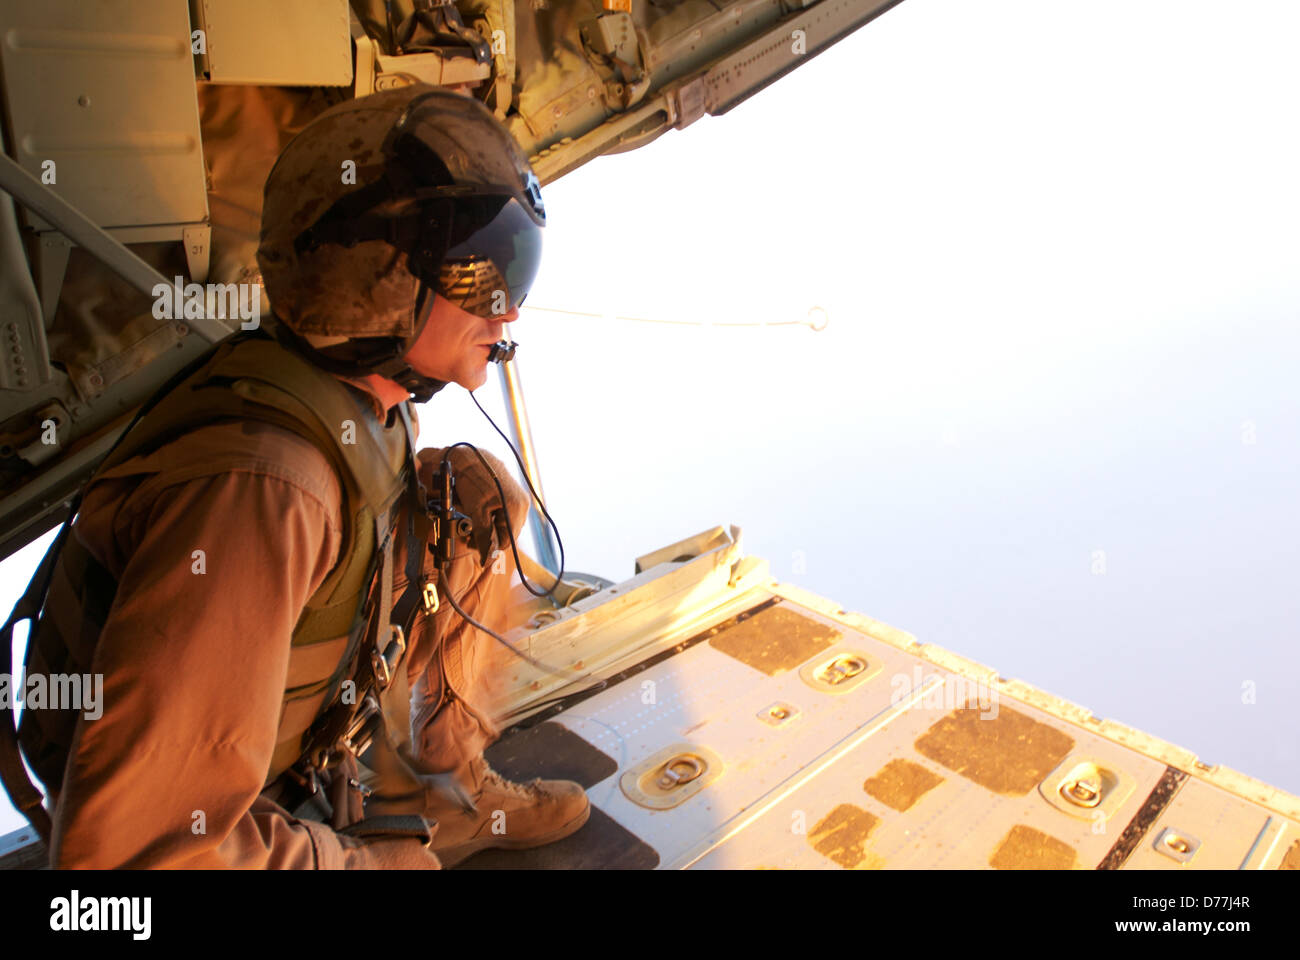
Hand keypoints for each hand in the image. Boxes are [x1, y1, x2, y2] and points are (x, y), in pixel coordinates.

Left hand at [417, 446, 530, 561]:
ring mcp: (519, 497)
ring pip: (507, 523)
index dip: (491, 549)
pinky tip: (483, 513)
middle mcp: (522, 503)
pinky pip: (507, 513)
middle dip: (491, 537)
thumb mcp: (475, 511)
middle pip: (509, 533)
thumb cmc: (471, 480)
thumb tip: (486, 558)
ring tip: (475, 524)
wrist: (468, 456)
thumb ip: (483, 536)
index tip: (476, 550)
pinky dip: (495, 517)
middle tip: (471, 538)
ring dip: (492, 527)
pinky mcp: (513, 492)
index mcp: (516, 508)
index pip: (507, 541)